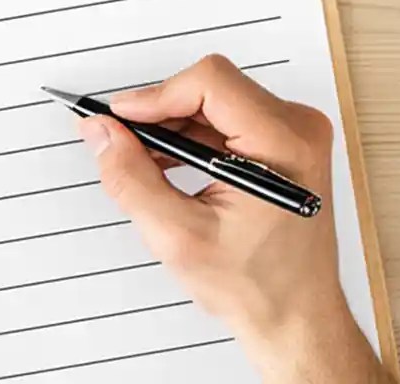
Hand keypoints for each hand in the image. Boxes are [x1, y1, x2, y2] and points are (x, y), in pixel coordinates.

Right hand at [78, 55, 389, 383]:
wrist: (297, 317)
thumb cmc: (259, 287)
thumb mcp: (177, 236)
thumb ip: (131, 179)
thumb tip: (101, 134)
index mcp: (284, 144)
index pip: (210, 82)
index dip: (156, 95)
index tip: (119, 118)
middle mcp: (297, 129)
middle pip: (210, 88)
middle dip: (159, 113)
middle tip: (121, 142)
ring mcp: (294, 134)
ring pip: (213, 101)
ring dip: (172, 126)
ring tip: (143, 163)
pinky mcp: (284, 144)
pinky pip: (226, 119)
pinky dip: (190, 137)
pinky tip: (168, 167)